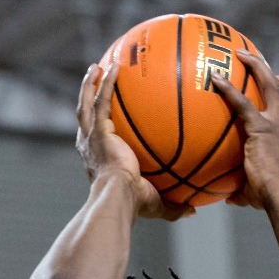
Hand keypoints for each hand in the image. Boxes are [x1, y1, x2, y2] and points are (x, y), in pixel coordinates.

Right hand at [76, 62, 187, 221]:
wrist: (118, 197)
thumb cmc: (134, 204)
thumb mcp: (156, 203)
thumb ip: (174, 204)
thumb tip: (192, 211)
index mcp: (98, 160)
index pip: (97, 138)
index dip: (99, 125)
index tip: (104, 117)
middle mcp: (89, 146)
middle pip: (85, 115)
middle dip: (88, 97)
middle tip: (95, 82)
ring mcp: (91, 136)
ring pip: (87, 103)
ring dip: (91, 84)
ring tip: (97, 67)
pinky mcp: (98, 129)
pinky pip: (101, 100)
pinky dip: (106, 83)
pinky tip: (115, 67)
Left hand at [212, 50, 278, 210]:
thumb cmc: (269, 196)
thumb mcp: (256, 188)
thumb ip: (241, 188)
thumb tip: (226, 197)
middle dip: (270, 70)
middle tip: (253, 58)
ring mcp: (275, 123)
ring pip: (271, 85)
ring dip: (256, 66)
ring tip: (239, 54)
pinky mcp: (260, 127)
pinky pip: (242, 103)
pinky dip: (229, 89)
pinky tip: (214, 79)